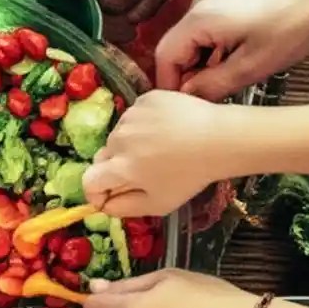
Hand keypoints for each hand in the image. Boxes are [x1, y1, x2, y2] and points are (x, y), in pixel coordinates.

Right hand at [83, 91, 238, 217]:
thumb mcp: (159, 204)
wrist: (219, 138)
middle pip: (104, 157)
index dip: (95, 192)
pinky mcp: (145, 99)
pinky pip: (135, 115)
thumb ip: (125, 208)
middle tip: (142, 172)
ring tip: (160, 148)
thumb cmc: (190, 176)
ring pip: (120, 135)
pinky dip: (144, 124)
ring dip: (130, 144)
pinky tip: (166, 130)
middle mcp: (119, 140)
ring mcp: (131, 116)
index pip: (89, 180)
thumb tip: (105, 205)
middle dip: (116, 167)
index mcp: (120, 168)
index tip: (108, 196)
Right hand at [154, 0, 308, 99]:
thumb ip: (213, 85)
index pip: (164, 57)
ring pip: (189, 39)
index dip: (170, 85)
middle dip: (188, 74)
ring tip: (232, 72)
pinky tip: (237, 55)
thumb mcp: (253, 66)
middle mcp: (197, 3)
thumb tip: (188, 96)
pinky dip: (211, 48)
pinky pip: (202, 28)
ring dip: (202, 62)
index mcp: (200, 19)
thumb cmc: (292, 24)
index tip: (186, 105)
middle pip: (174, 47)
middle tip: (214, 92)